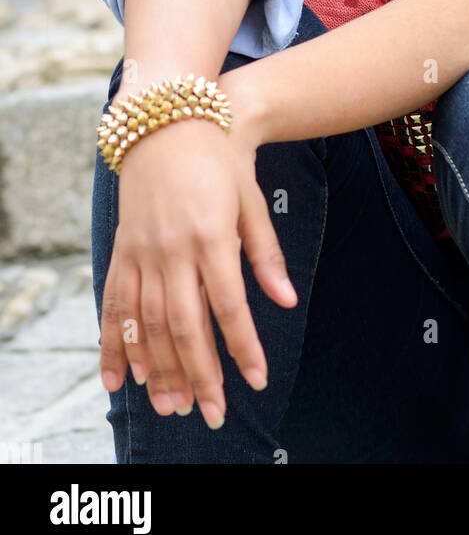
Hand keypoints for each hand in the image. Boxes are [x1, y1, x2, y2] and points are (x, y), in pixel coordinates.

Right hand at [99, 87, 296, 427]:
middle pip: (186, 325)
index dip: (243, 346)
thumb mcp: (251, 199)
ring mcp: (142, 250)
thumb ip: (265, 253)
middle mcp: (173, 248)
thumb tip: (286, 301)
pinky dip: (116, 344)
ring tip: (173, 406)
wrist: (167, 121)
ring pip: (149, 323)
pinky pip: (115, 305)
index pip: (230, 305)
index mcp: (212, 235)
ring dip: (160, 369)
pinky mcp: (122, 249)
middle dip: (201, 373)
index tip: (256, 379)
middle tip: (212, 412)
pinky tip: (120, 378)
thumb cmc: (219, 159)